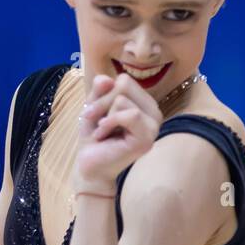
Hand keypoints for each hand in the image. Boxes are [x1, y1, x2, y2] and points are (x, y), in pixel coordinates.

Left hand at [74, 72, 163, 190]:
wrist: (90, 166)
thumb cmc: (94, 137)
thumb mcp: (94, 106)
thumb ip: (100, 89)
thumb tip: (105, 78)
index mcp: (144, 103)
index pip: (124, 80)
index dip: (103, 93)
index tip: (95, 112)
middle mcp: (154, 112)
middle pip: (124, 84)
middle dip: (101, 102)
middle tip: (96, 122)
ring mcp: (153, 126)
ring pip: (123, 99)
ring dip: (103, 115)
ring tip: (102, 132)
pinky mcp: (147, 138)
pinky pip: (130, 114)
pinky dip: (109, 123)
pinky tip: (103, 136)